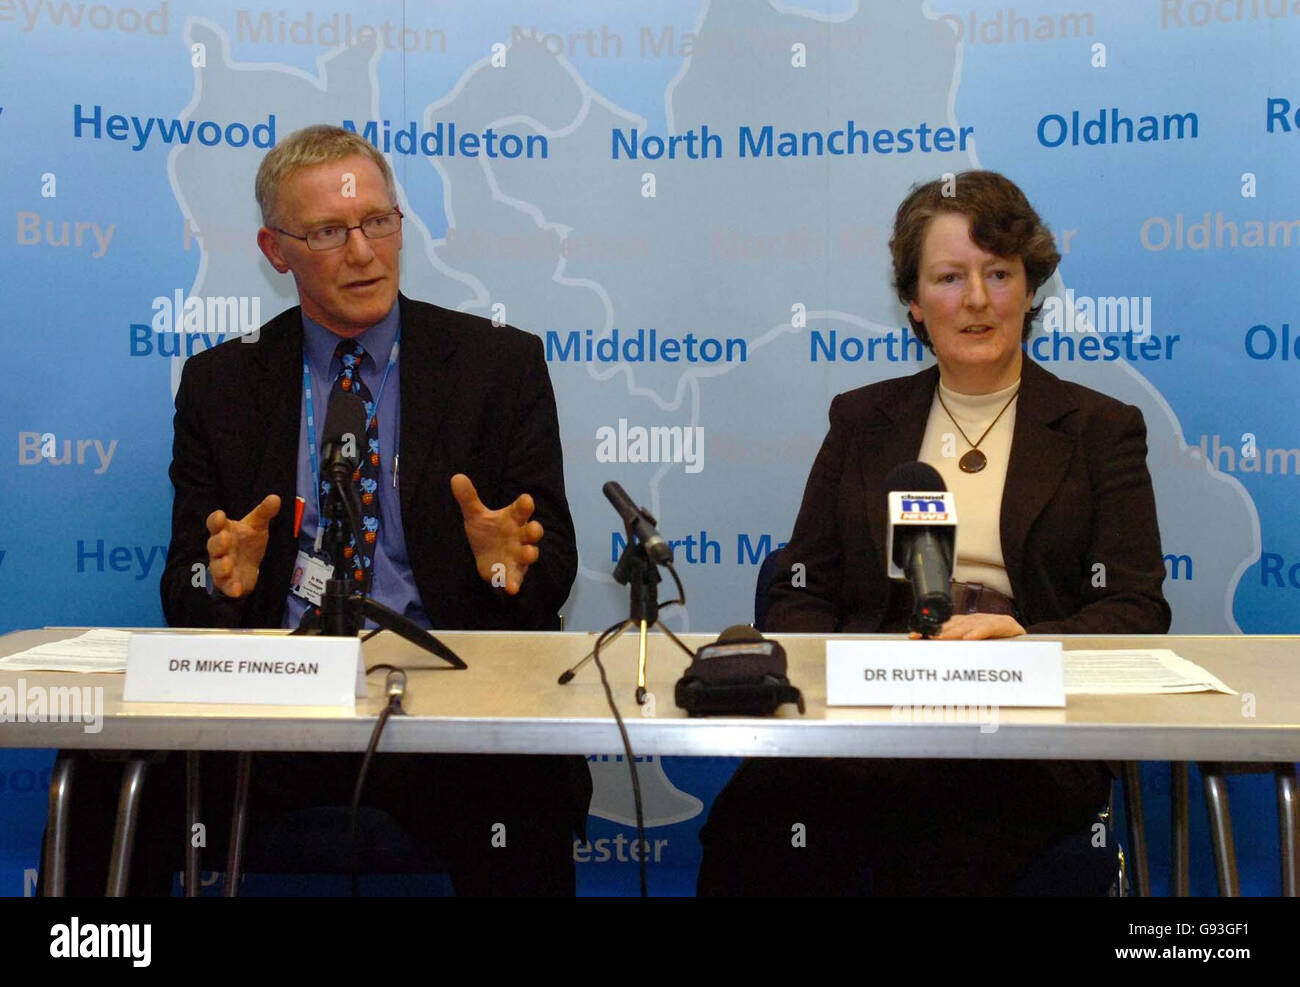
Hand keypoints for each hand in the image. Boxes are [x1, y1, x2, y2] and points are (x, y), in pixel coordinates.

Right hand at [205, 494, 280, 597]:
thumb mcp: (257, 525)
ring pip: (216, 567)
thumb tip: (275, 498)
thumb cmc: (248, 541)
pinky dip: (231, 588)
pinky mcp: (228, 583)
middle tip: (225, 539)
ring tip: (228, 565)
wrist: (250, 565)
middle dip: (218, 542)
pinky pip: (226, 586)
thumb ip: (264, 512)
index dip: (216, 520)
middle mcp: (220, 549)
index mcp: (224, 531)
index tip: (221, 515)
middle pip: (213, 545)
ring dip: (221, 566)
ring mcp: (222, 566)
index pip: (215, 524)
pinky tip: (237, 589)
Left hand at [451, 474, 542, 594]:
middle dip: (535, 530)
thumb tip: (456, 477)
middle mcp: (520, 536)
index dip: (525, 504)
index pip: (521, 509)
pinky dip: (515, 583)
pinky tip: (511, 588)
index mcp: (513, 519)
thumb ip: (468, 498)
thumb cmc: (487, 532)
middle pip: (533, 531)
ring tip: (529, 554)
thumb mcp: (476, 516)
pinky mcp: (512, 573)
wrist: (486, 557)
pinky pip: (516, 578)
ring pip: (530, 553)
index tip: (526, 500)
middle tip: (533, 528)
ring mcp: (518, 555)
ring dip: (530, 554)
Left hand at [909, 613, 1025, 639]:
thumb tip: (934, 657)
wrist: (1028, 643)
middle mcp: (975, 620)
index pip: (944, 626)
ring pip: (969, 626)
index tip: (914, 636)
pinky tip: (969, 638)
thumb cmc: (1000, 647)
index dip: (929, 631)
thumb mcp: (975, 650)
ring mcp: (989, 621)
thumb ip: (957, 650)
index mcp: (966, 625)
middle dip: (938, 632)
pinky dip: (978, 633)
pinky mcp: (1005, 624)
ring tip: (942, 639)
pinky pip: (989, 628)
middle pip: (954, 625)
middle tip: (926, 639)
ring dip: (954, 632)